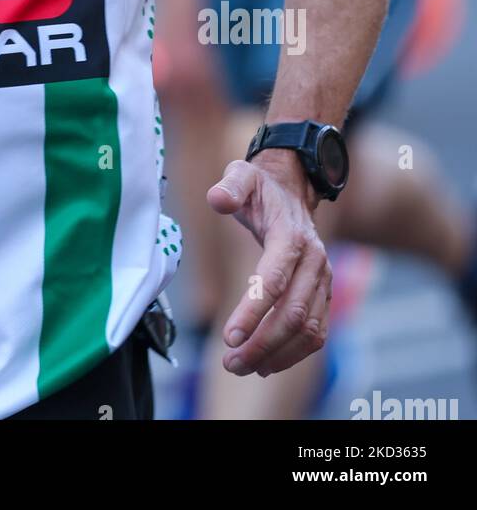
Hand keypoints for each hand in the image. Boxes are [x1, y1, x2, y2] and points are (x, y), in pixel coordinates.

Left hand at [207, 152, 332, 377]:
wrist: (292, 189)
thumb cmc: (260, 187)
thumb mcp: (242, 176)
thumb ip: (229, 187)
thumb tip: (217, 199)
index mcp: (291, 237)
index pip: (274, 280)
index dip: (252, 311)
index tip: (228, 337)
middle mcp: (314, 262)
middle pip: (293, 313)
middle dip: (262, 343)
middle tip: (230, 363)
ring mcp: (323, 280)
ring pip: (309, 330)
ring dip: (277, 355)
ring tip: (241, 366)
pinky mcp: (323, 294)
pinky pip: (317, 332)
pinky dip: (294, 353)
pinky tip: (266, 362)